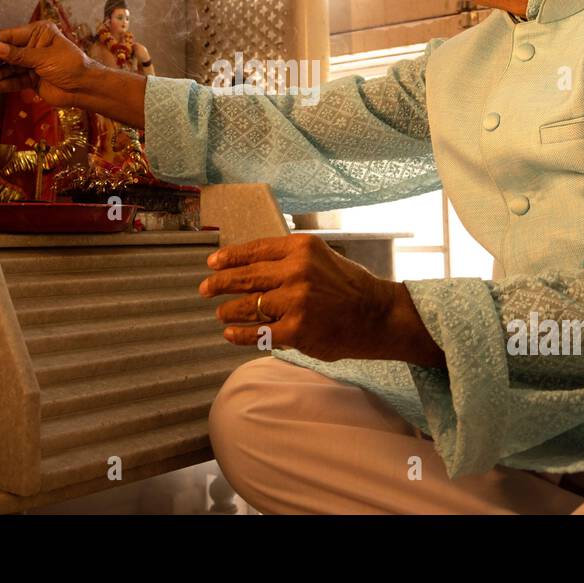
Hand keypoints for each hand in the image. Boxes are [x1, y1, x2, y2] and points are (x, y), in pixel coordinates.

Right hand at [0, 21, 90, 107]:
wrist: (84, 88)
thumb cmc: (70, 66)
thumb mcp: (44, 57)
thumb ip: (20, 55)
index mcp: (38, 33)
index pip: (10, 35)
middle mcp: (33, 46)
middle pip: (7, 51)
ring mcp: (32, 63)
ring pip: (9, 67)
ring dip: (0, 73)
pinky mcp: (32, 79)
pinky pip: (15, 79)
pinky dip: (7, 83)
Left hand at [199, 234, 443, 365]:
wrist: (379, 315)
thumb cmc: (350, 287)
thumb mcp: (321, 258)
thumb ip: (290, 259)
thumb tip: (252, 266)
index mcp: (301, 248)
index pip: (255, 250)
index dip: (230, 258)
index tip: (213, 263)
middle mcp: (296, 270)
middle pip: (246, 277)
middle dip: (219, 283)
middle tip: (204, 289)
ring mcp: (295, 301)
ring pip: (248, 305)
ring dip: (229, 310)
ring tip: (221, 314)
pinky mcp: (297, 329)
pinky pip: (259, 332)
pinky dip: (241, 334)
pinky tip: (230, 334)